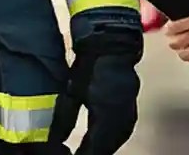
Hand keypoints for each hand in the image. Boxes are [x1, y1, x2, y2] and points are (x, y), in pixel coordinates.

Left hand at [48, 27, 140, 154]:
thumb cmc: (90, 65)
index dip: (82, 154)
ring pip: (116, 141)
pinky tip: (103, 142)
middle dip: (94, 152)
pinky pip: (122, 132)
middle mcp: (122, 119)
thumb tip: (56, 140)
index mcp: (105, 115)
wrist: (112, 45)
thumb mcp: (71, 92)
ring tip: (89, 152)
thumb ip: (63, 119)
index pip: (93, 147)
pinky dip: (112, 139)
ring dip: (103, 148)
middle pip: (107, 147)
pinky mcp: (132, 109)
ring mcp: (130, 115)